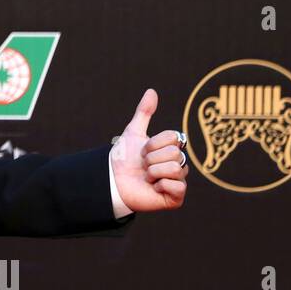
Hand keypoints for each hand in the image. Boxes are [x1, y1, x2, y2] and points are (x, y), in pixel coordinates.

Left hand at [110, 88, 188, 212]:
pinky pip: (177, 186)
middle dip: (152, 159)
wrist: (111, 181)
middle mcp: (178, 164)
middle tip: (143, 166)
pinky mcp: (176, 198)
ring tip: (146, 177)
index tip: (143, 151)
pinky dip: (160, 186)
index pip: (173, 137)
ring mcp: (178, 181)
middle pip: (175, 153)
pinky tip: (153, 188)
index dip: (153, 143)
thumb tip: (152, 91)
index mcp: (172, 148)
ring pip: (175, 168)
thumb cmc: (124, 158)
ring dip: (153, 172)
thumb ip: (143, 112)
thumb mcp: (133, 132)